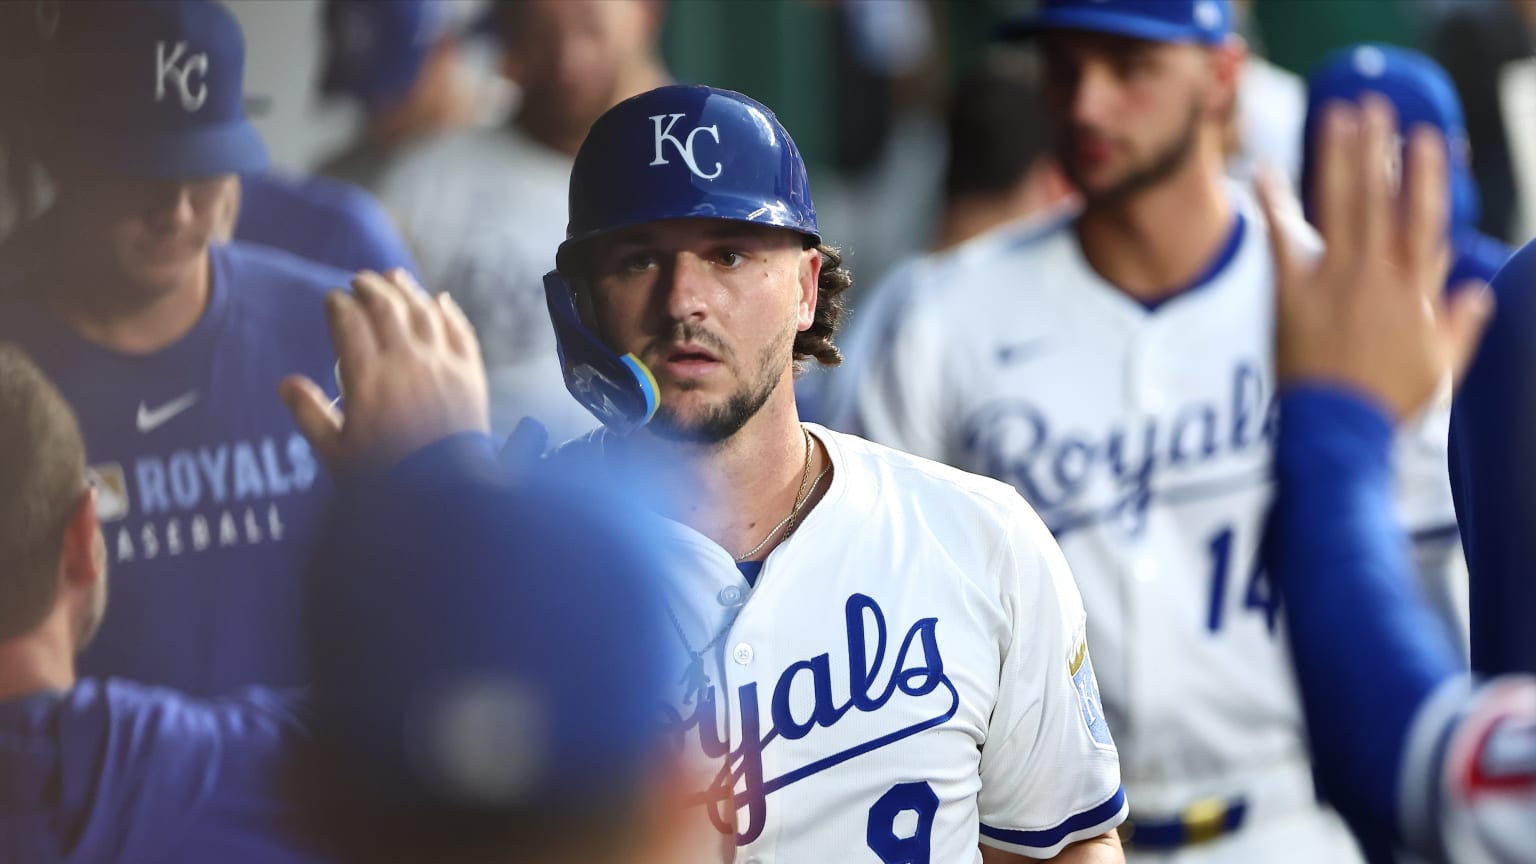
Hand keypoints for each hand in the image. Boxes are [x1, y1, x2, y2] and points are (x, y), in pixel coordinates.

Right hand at [280, 269, 489, 472]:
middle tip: (359, 281)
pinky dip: (449, 313)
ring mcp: (443, 366)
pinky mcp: (471, 376)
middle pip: (386, 308)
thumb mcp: (337, 454)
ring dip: (407, 291)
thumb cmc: (386, 480)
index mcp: (369, 379)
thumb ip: (310, 415)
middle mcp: (407, 364)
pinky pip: (460, 333)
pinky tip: (441, 301)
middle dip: (370, 289)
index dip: (338, 305)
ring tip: (394, 278)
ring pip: (424, 313)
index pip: (349, 323)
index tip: (332, 299)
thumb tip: (285, 384)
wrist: (448, 496)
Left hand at [1261, 95, 1494, 421]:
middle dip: (1378, 149)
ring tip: (1338, 117)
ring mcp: (1332, 282)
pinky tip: (1263, 170)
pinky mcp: (1292, 295)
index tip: (1430, 138)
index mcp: (1414, 291)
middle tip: (1376, 106)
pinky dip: (1273, 203)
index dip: (1427, 176)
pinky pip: (1282, 239)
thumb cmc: (1389, 405)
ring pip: (1338, 207)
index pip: (1424, 220)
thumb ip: (1460, 325)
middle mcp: (1374, 276)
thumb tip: (1476, 291)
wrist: (1337, 435)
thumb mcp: (1440, 367)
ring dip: (1338, 158)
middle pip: (1378, 199)